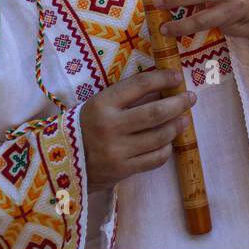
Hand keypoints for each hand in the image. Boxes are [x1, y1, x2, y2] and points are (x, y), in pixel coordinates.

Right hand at [79, 68, 196, 191]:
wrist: (58, 164)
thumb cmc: (84, 127)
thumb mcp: (97, 105)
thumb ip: (125, 97)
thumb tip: (164, 86)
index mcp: (101, 104)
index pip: (139, 85)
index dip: (163, 78)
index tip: (177, 77)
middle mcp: (109, 127)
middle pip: (155, 112)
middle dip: (179, 103)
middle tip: (190, 98)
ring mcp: (116, 151)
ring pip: (159, 136)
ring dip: (177, 125)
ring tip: (185, 119)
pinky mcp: (122, 170)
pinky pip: (155, 158)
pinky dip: (167, 148)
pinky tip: (169, 141)